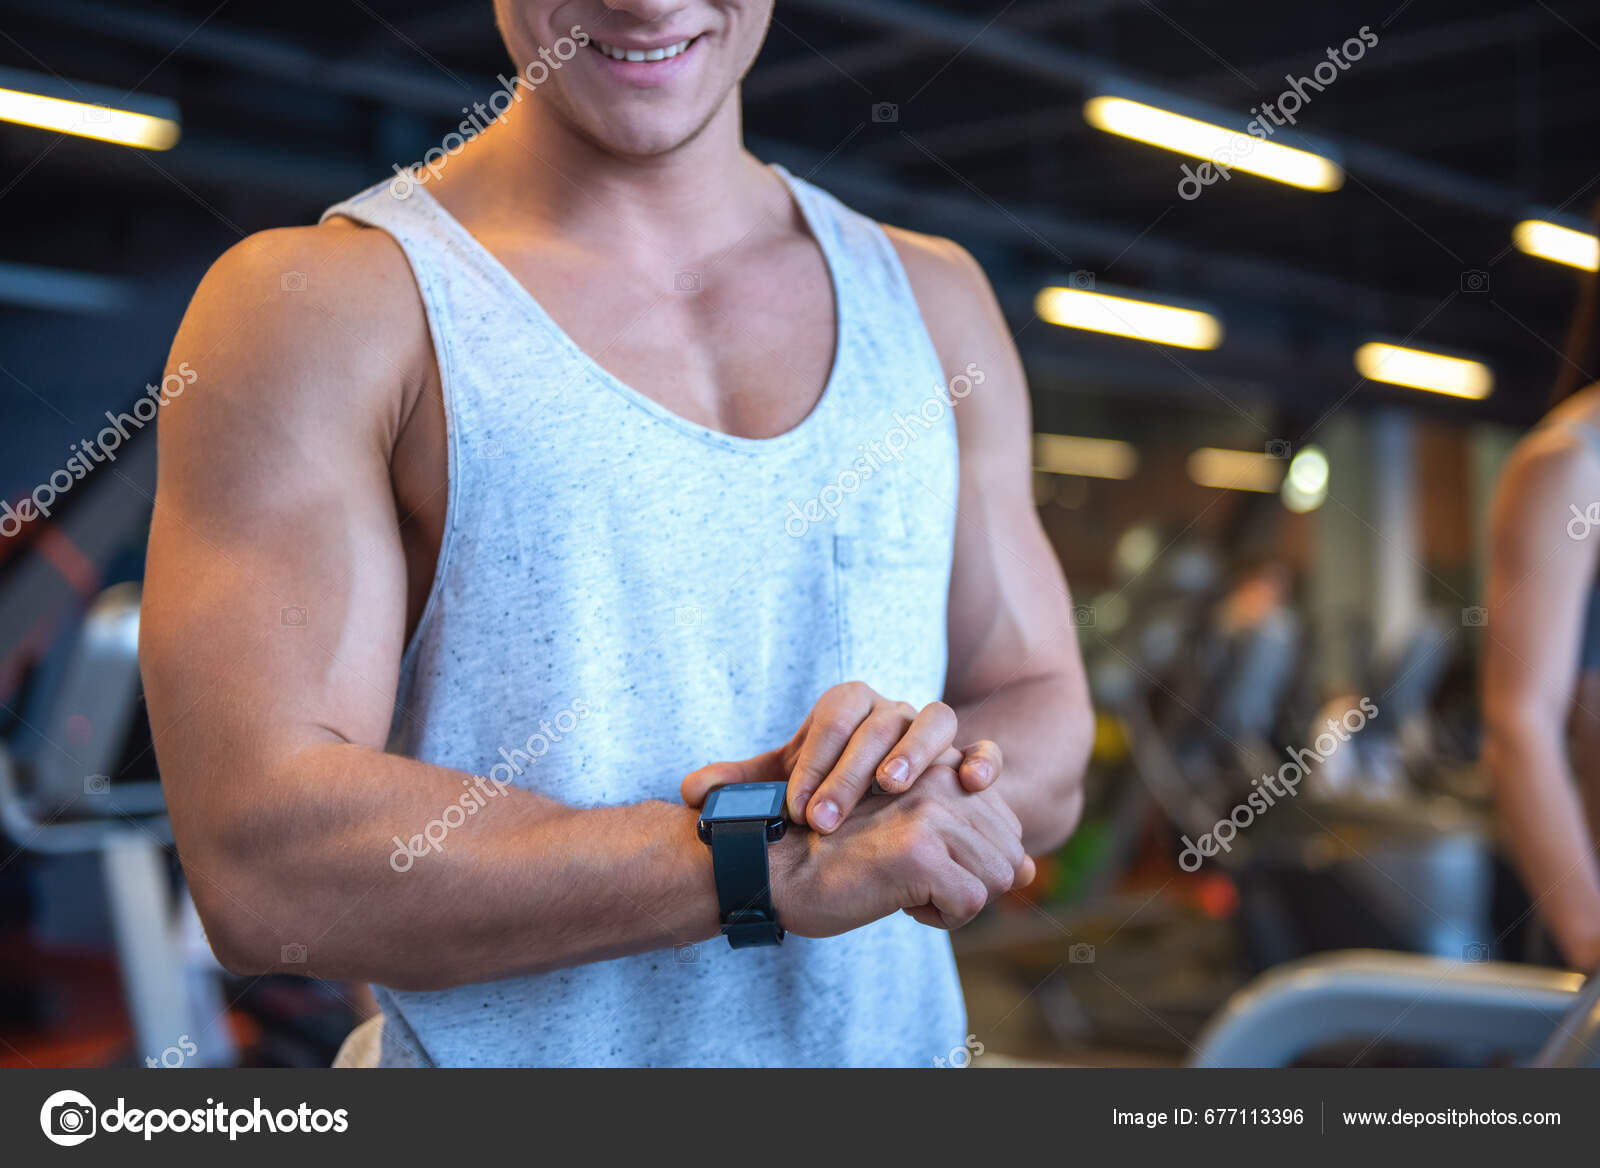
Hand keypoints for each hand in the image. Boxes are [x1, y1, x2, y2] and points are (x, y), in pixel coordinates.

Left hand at [680, 681, 1002, 833]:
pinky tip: (971, 784)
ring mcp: (931, 730)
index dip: (813, 759)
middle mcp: (893, 710)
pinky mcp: (964, 756)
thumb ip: (742, 786)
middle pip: (877, 723)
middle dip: (850, 771)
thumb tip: (692, 791)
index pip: (833, 716)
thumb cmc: (826, 788)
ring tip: (892, 790)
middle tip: (824, 819)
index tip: (797, 810)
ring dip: (914, 752)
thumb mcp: (787, 785)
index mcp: (848, 706)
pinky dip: (982, 758)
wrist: (879, 795)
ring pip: (934, 721)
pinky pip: (982, 747)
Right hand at [766, 764, 1034, 935]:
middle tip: (909, 878)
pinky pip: (971, 904)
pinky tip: (896, 901)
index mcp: (938, 763)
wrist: (776, 867)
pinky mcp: (920, 849)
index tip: (931, 866)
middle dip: (968, 882)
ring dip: (954, 901)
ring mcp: (933, 810)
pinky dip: (939, 918)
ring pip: (996, 877)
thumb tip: (1028, 872)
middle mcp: (941, 777)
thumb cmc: (839, 857)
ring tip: (901, 887)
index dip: (976, 859)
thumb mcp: (914, 840)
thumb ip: (971, 841)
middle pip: (1007, 852)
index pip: (1005, 822)